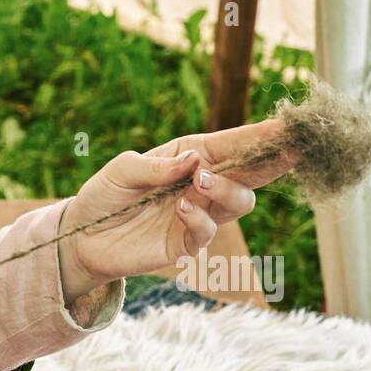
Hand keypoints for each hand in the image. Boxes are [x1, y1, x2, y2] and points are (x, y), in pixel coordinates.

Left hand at [58, 118, 296, 298]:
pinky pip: (208, 231)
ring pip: (240, 201)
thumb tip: (196, 160)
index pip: (235, 144)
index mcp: (192, 156)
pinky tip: (181, 207)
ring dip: (227, 189)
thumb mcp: (123, 169)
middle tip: (289, 148)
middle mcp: (203, 185)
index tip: (289, 126)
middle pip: (252, 172)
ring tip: (200, 181)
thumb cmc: (104, 196)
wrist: (81, 238)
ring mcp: (199, 215)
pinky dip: (200, 218)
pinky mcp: (186, 244)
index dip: (263, 136)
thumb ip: (158, 165)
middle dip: (273, 159)